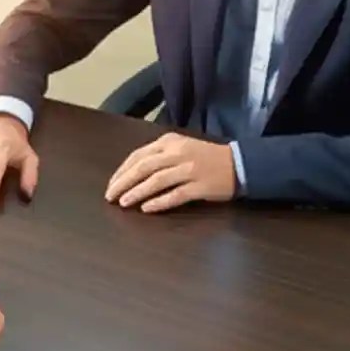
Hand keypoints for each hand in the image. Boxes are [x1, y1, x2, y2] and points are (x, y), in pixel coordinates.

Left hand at [104, 133, 236, 213]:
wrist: (239, 163)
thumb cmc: (205, 157)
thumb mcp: (180, 147)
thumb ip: (158, 155)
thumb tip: (130, 173)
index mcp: (170, 141)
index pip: (138, 156)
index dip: (121, 171)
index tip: (111, 185)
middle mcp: (178, 153)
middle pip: (143, 168)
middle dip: (123, 182)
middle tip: (110, 196)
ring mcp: (189, 170)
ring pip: (156, 181)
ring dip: (137, 192)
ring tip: (123, 203)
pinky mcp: (200, 186)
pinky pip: (175, 195)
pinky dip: (159, 202)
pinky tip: (147, 209)